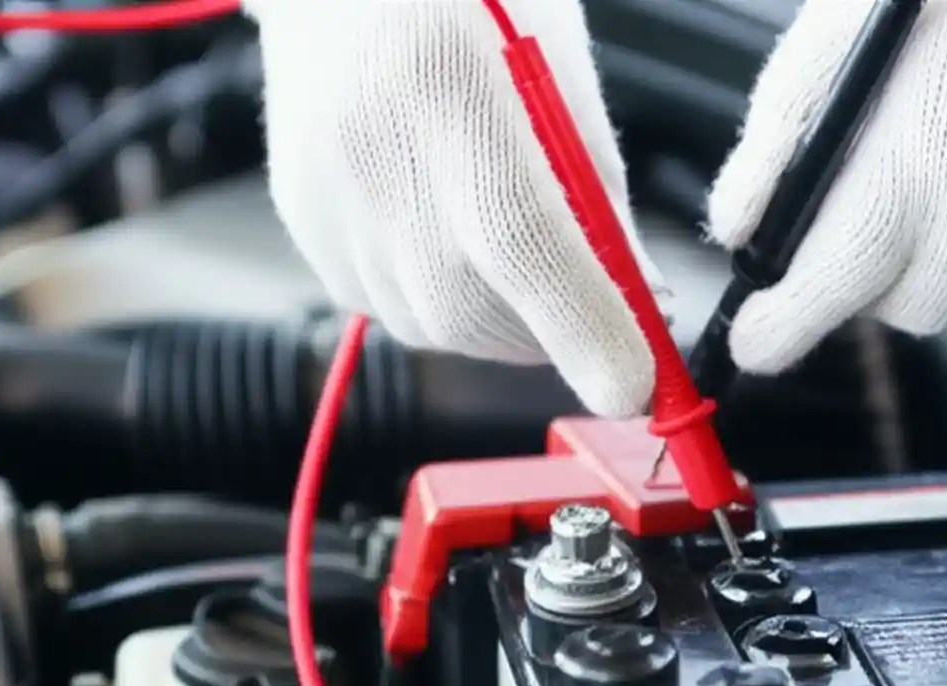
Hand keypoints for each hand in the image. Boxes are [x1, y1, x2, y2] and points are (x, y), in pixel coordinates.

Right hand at [247, 0, 662, 416]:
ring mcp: (327, 196)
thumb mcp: (563, 84)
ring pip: (431, 325)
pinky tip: (453, 240)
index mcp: (453, 93)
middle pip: (472, 314)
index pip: (524, 244)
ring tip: (519, 263)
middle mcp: (376, 153)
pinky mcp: (303, 224)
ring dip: (499, 324)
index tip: (634, 386)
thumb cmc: (476, 8)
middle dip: (552, 341)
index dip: (585, 330)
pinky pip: (387, 305)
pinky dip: (442, 299)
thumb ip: (600, 205)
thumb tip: (643, 308)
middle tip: (591, 323)